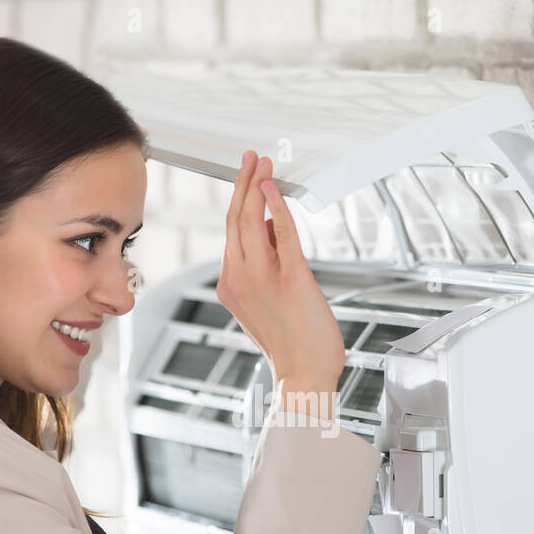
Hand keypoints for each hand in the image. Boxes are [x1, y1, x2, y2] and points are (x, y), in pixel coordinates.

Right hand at [216, 150, 345, 390]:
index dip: (237, 200)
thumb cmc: (291, 345)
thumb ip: (263, 268)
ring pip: (250, 221)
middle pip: (234, 219)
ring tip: (264, 164)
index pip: (230, 233)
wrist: (303, 376)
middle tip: (251, 158)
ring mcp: (262, 278)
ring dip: (256, 186)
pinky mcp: (290, 278)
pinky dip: (275, 207)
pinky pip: (280, 233)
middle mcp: (239, 278)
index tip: (245, 177)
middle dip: (242, 183)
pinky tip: (274, 189)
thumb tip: (269, 230)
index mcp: (229, 284)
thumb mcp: (265, 304)